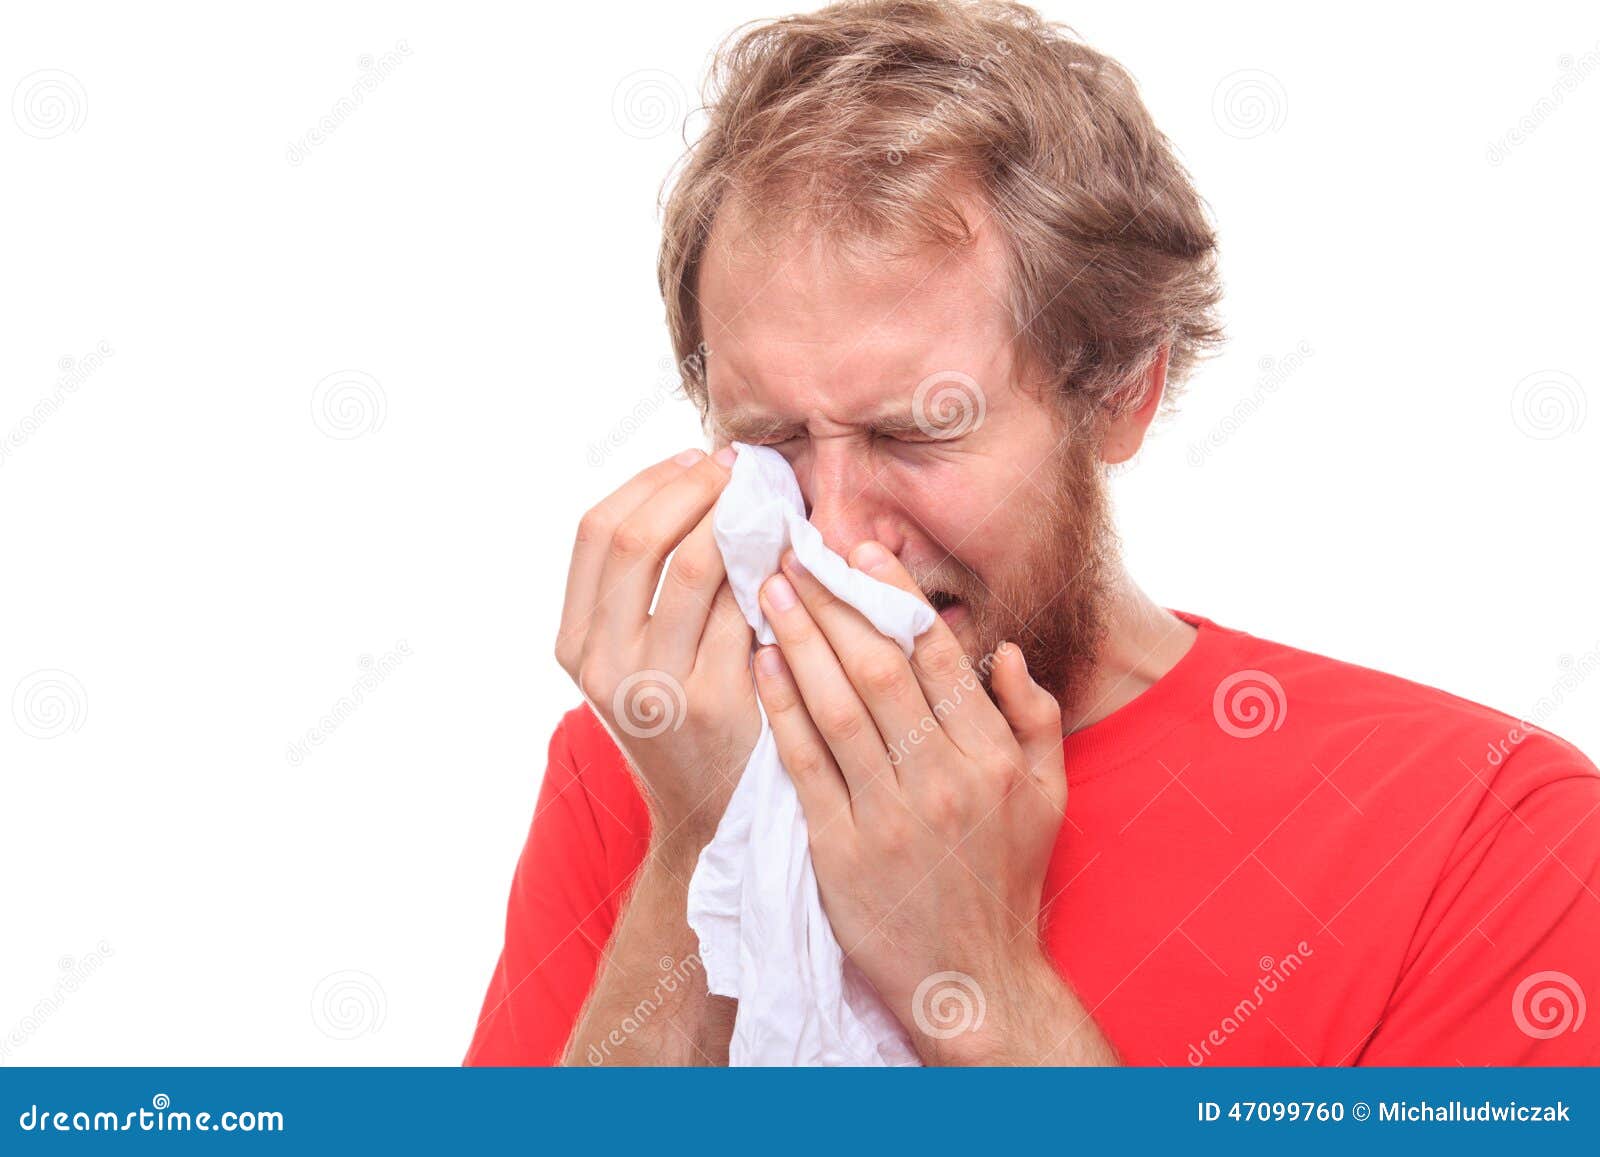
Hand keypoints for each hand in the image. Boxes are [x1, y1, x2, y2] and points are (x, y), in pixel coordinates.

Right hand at [556, 448, 759, 861]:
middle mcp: (604, 665)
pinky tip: (791, 552)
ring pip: (695, 567)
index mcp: (575, 644)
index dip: (649, 483)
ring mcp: (656, 687)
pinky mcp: (715, 704)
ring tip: (769, 499)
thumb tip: (700, 480)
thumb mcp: (635, 659)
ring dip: (738, 520)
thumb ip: (645, 589)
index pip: (596, 532)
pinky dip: (770, 569)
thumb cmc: (683, 718)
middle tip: (738, 468)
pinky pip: (745, 610)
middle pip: (637, 541)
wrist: (711, 815)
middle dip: (693, 489)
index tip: (696, 460)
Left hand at [752, 540, 1109, 1063]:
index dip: (894, 594)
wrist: (972, 982)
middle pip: (880, 667)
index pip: (936, 654)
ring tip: (770, 590)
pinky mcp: (840, 852)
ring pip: (837, 706)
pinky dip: (782, 709)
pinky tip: (761, 665)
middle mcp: (943, 778)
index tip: (861, 548)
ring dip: (800, 640)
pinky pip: (804, 765)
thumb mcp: (1048, 798)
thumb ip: (1034, 718)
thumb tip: (1003, 650)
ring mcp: (888, 816)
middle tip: (797, 552)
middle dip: (835, 601)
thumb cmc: (1005, 881)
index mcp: (992, 756)